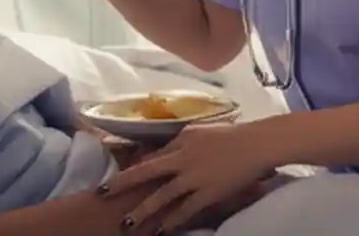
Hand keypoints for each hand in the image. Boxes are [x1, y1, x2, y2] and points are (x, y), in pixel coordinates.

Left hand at [101, 123, 272, 232]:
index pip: (151, 155)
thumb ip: (181, 142)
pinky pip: (185, 210)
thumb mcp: (201, 133)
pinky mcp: (207, 193)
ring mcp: (193, 177)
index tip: (115, 177)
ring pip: (162, 197)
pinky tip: (161, 231)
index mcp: (181, 141)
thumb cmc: (231, 135)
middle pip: (145, 172)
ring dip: (143, 211)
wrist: (256, 144)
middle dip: (122, 184)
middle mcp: (182, 158)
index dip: (132, 167)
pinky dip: (172, 222)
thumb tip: (166, 151)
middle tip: (102, 194)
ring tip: (127, 224)